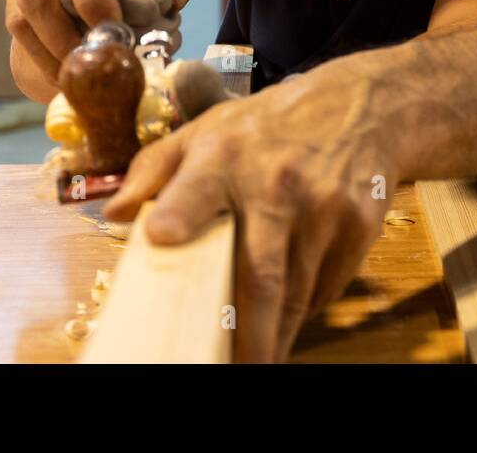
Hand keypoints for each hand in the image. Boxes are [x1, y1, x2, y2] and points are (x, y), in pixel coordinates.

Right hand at [0, 0, 214, 100]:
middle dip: (63, 38)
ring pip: (17, 12)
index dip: (94, 2)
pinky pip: (13, 19)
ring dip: (46, 53)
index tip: (117, 33)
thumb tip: (173, 0)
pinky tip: (64, 69)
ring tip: (78, 76)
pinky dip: (37, 51)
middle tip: (94, 65)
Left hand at [102, 63, 396, 362]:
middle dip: (248, 334)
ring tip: (258, 359)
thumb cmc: (270, 124)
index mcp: (225, 155)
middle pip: (260, 273)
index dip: (179, 213)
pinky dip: (307, 307)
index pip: (196, 188)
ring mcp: (323, 206)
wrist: (361, 105)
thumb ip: (156, 168)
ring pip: (297, 291)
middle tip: (237, 370)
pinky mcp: (358, 224)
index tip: (161, 237)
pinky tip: (291, 316)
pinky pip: (327, 285)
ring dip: (277, 334)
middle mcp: (275, 182)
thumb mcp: (209, 127)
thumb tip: (115, 215)